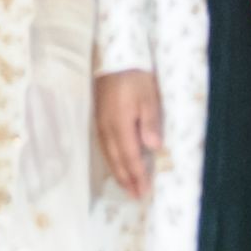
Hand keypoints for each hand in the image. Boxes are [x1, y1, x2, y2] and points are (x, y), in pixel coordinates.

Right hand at [96, 70, 163, 198]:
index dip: (137, 175)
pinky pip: (103, 145)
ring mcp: (100, 121)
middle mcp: (107, 127)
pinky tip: (114, 162)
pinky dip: (110, 159)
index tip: (144, 192)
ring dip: (117, 172)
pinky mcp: (98, 116)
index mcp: (120, 124)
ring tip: (125, 185)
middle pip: (116, 159)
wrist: (113, 54)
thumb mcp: (148, 95)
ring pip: (107, 154)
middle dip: (126, 179)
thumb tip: (152, 147)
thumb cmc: (135, 74)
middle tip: (134, 196)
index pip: (130, 156)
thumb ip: (149, 121)